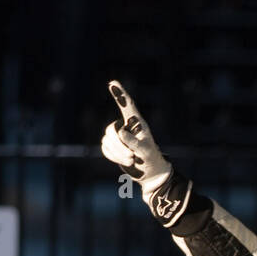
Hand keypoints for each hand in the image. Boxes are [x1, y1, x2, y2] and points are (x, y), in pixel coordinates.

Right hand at [101, 81, 191, 225]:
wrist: (149, 173)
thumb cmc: (151, 159)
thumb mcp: (146, 151)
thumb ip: (134, 142)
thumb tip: (121, 133)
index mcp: (137, 123)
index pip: (127, 106)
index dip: (120, 94)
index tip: (113, 82)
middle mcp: (126, 126)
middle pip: (111, 129)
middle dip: (119, 146)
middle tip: (131, 157)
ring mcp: (118, 136)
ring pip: (107, 140)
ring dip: (118, 154)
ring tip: (131, 160)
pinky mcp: (112, 146)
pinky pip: (105, 148)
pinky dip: (113, 156)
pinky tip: (124, 161)